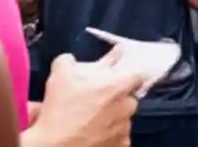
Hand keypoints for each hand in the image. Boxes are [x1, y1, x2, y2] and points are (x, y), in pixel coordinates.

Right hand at [23, 48, 141, 146]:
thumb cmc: (61, 109)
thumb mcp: (59, 75)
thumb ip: (69, 61)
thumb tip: (71, 59)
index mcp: (118, 86)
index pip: (137, 75)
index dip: (126, 75)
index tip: (115, 77)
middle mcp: (127, 107)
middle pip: (130, 98)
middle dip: (117, 97)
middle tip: (98, 100)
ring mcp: (126, 130)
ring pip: (124, 119)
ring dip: (113, 117)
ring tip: (92, 120)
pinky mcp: (121, 146)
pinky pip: (120, 137)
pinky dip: (110, 135)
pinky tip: (94, 134)